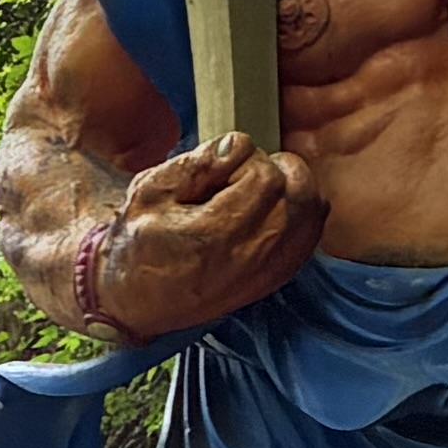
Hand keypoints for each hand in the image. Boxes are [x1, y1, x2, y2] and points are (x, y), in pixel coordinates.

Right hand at [91, 129, 325, 333]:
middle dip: (273, 171)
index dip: (241, 160)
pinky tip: (269, 210)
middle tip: (239, 176)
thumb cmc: (137, 243)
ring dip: (290, 189)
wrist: (135, 300)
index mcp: (217, 235)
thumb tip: (236, 147)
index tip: (214, 173)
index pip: (264, 175)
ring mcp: (269, 270)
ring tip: (254, 192)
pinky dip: (299, 212)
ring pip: (312, 210)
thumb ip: (195, 164)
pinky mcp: (277, 277)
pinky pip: (311, 233)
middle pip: (299, 191)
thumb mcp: (148, 191)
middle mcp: (252, 256)